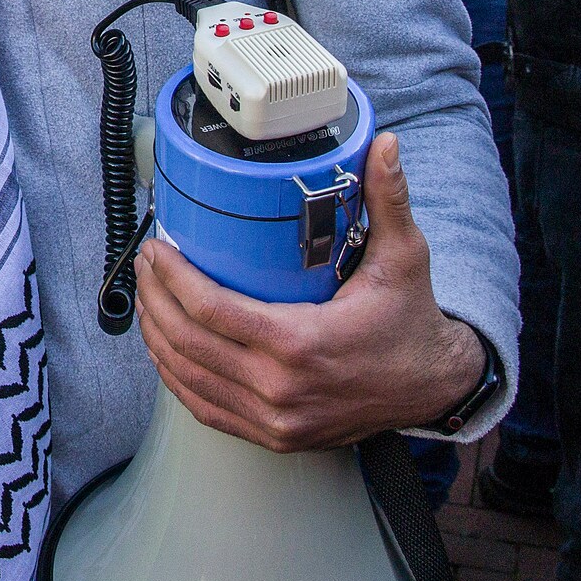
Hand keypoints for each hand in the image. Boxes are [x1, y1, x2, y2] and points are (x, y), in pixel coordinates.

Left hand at [135, 132, 487, 450]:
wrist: (433, 389)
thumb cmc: (411, 321)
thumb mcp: (404, 257)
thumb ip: (388, 198)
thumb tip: (383, 144)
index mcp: (301, 343)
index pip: (210, 309)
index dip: (172, 277)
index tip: (157, 248)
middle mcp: (280, 388)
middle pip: (187, 341)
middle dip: (154, 297)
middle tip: (146, 263)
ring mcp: (274, 419)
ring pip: (187, 377)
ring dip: (156, 336)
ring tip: (146, 297)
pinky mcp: (273, 436)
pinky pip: (205, 407)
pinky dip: (175, 377)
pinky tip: (164, 348)